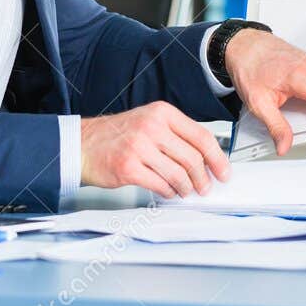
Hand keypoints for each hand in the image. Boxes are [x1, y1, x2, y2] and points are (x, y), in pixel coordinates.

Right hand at [80, 101, 230, 197]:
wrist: (82, 144)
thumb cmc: (115, 136)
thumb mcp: (148, 122)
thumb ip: (175, 135)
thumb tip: (204, 156)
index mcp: (162, 113)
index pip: (201, 135)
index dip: (217, 157)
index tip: (223, 171)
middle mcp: (152, 127)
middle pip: (192, 157)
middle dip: (203, 178)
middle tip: (205, 187)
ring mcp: (140, 147)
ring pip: (178, 174)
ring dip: (186, 188)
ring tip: (185, 191)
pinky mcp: (129, 167)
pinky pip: (160, 185)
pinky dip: (168, 192)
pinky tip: (168, 192)